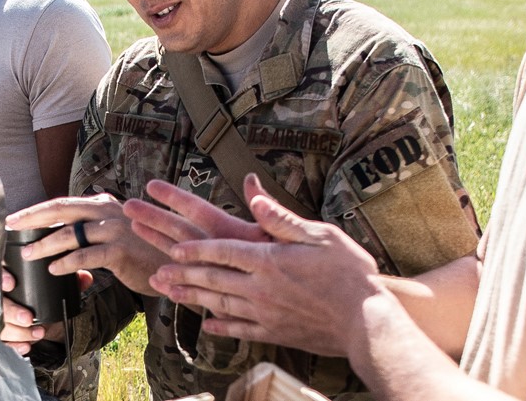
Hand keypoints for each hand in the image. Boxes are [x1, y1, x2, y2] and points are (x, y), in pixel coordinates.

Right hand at [0, 268, 93, 355]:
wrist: (35, 316)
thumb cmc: (40, 296)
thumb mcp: (54, 286)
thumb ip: (70, 280)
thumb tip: (86, 277)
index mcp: (9, 279)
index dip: (1, 278)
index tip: (12, 283)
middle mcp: (0, 298)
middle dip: (12, 312)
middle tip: (28, 318)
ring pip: (0, 325)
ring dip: (18, 331)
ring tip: (38, 333)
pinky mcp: (1, 334)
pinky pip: (2, 342)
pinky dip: (14, 345)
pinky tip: (26, 346)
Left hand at [5, 194, 167, 295]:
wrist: (174, 264)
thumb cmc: (142, 251)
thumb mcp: (115, 234)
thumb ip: (90, 232)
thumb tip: (60, 241)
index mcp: (104, 204)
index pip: (63, 203)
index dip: (37, 210)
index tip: (16, 218)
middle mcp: (108, 210)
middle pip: (61, 210)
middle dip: (32, 218)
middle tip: (10, 227)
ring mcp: (115, 229)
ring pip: (70, 234)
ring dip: (45, 245)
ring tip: (28, 254)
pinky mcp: (120, 250)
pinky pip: (87, 256)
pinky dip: (67, 262)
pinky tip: (54, 269)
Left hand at [148, 175, 383, 356]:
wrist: (368, 323)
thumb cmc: (350, 274)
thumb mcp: (320, 235)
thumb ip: (281, 218)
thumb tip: (254, 191)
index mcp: (269, 260)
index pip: (221, 250)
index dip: (194, 248)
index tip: (172, 246)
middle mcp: (261, 288)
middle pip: (212, 278)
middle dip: (181, 272)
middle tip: (156, 272)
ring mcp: (266, 314)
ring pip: (219, 304)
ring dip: (191, 297)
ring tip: (169, 293)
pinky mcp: (275, 333)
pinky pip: (240, 330)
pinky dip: (221, 326)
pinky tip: (207, 324)